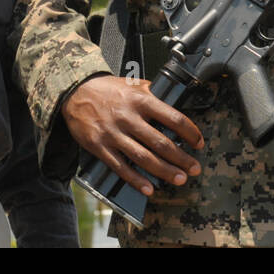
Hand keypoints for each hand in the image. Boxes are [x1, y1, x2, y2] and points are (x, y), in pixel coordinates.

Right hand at [62, 75, 203, 196]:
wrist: (75, 91)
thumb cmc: (108, 89)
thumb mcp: (133, 84)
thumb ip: (153, 94)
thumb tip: (175, 103)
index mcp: (141, 100)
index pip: (173, 118)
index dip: (190, 132)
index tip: (198, 142)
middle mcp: (129, 117)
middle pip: (161, 143)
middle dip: (182, 158)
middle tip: (195, 168)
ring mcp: (114, 134)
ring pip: (143, 158)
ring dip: (164, 171)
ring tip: (180, 179)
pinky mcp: (100, 147)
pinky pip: (121, 167)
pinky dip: (136, 180)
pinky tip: (149, 188)